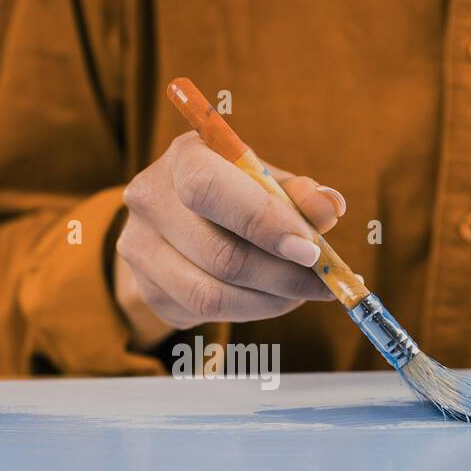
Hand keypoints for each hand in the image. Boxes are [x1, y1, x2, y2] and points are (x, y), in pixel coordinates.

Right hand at [115, 131, 344, 349]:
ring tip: (299, 293)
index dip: (264, 222)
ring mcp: (139, 247)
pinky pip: (203, 314)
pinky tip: (270, 298)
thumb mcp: (268, 180)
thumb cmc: (236, 192)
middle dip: (283, 276)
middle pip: (220, 254)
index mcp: (185, 157)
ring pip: (211, 295)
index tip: (311, 250)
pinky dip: (250, 311)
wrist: (180, 221)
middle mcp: (150, 198)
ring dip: (269, 301)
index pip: (210, 189)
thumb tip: (330, 210)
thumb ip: (301, 193)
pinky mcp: (146, 289)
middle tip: (322, 283)